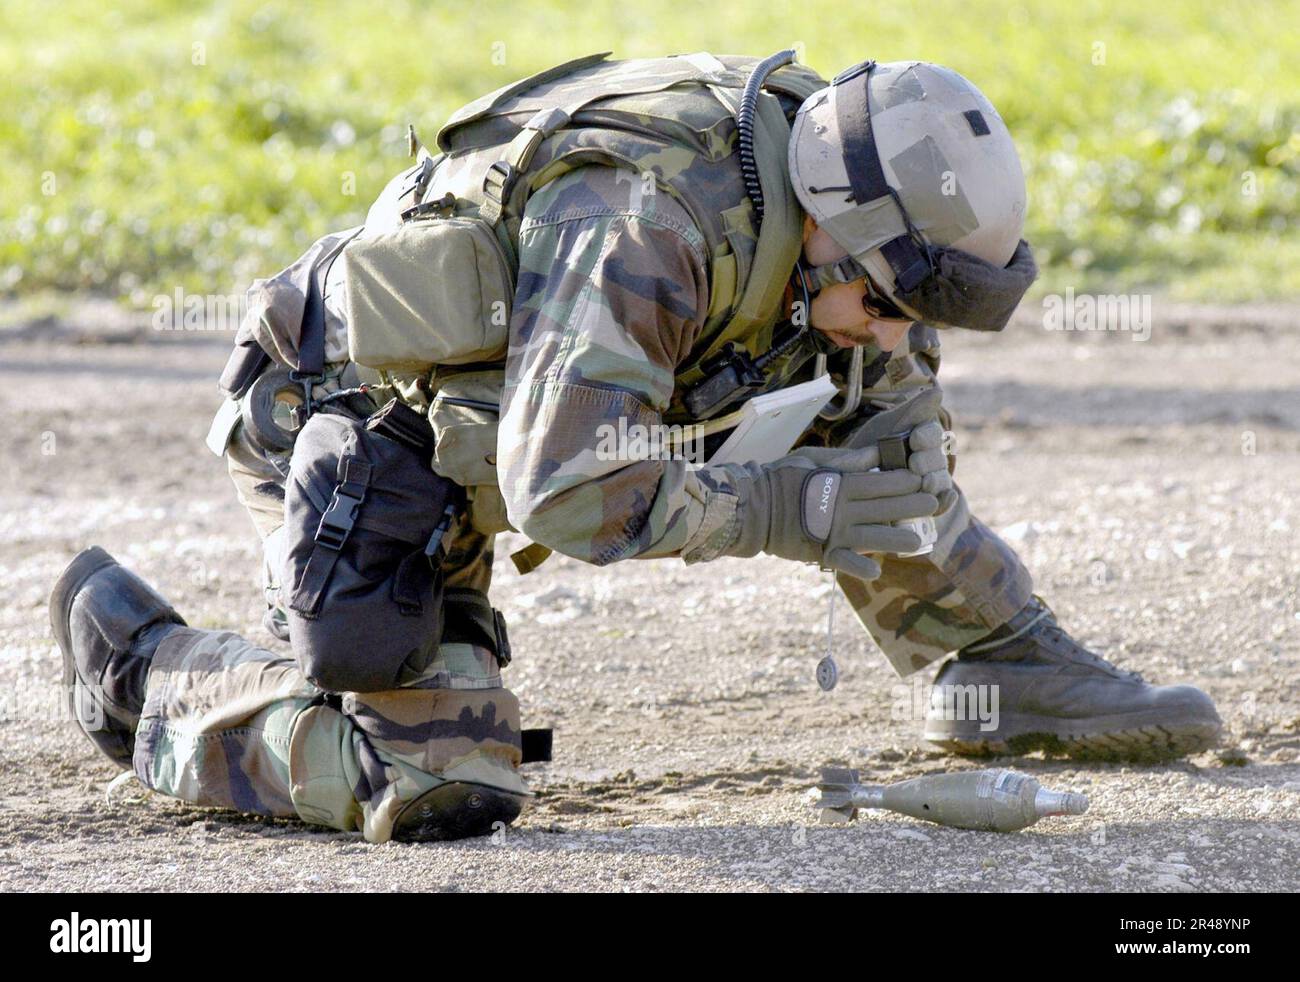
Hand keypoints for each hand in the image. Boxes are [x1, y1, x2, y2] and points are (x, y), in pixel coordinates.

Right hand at [725, 443, 939, 580]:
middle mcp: (842, 510)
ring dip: (899, 540)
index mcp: (840, 484)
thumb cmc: (781, 478)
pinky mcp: (821, 553)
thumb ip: (846, 460)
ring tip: (917, 542)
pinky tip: (877, 571)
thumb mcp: (813, 460)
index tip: (924, 480)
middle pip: (887, 509)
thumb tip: (876, 455)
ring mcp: (833, 534)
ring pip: (875, 539)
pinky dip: (862, 568)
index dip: (907, 481)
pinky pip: (847, 564)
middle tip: (935, 504)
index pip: (883, 482)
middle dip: (914, 506)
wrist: (751, 508)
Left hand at [843, 388, 955, 512]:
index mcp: (922, 439)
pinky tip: (944, 498)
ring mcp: (929, 482)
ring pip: (941, 481)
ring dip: (935, 480)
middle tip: (915, 463)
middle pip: (937, 459)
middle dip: (928, 460)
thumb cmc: (868, 446)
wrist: (847, 476)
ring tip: (924, 483)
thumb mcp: (886, 426)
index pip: (932, 435)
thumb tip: (938, 391)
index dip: (927, 437)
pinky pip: (942, 504)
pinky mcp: (924, 504)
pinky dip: (946, 501)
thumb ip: (910, 411)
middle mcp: (930, 460)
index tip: (915, 438)